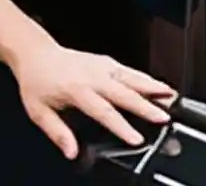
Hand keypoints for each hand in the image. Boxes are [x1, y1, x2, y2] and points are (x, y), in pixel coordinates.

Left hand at [12, 44, 176, 158]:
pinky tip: (159, 86)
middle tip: (163, 118)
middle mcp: (91, 76)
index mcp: (75, 89)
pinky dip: (146, 78)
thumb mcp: (38, 110)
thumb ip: (56, 131)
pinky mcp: (105, 61)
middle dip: (145, 106)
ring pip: (130, 77)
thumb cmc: (37, 81)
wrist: (35, 54)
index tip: (136, 138)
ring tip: (170, 97)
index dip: (120, 126)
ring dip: (152, 87)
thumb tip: (70, 151)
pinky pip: (128, 70)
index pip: (102, 110)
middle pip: (123, 92)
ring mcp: (100, 66)